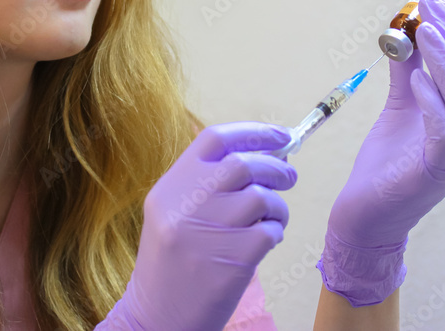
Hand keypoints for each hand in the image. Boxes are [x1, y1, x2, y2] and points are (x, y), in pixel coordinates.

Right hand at [97, 121, 297, 330]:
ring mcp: (209, 230)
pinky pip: (269, 232)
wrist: (156, 318)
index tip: (282, 136)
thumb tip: (265, 154)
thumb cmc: (172, 262)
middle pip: (244, 164)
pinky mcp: (232, 259)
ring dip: (277, 205)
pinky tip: (265, 242)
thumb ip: (207, 183)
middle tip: (287, 177)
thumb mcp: (173, 212)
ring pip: (261, 197)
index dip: (254, 133)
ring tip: (272, 218)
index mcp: (171, 186)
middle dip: (275, 167)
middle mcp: (186, 203)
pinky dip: (275, 233)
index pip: (216, 139)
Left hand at [318, 0, 444, 305]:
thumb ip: (408, 71)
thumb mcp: (400, 105)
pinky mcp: (440, 170)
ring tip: (425, 33)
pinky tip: (416, 79)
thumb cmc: (386, 161)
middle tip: (430, 7)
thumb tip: (407, 31)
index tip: (435, 1)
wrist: (368, 210)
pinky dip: (433, 100)